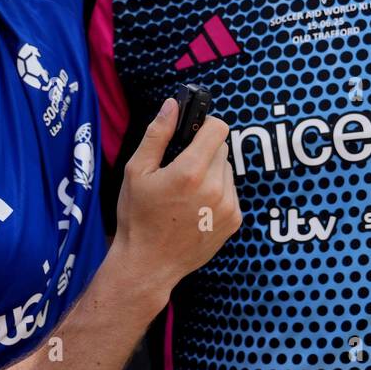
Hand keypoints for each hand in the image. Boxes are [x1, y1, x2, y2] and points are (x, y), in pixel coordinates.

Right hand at [113, 97, 240, 298]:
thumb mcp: (136, 171)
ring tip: (187, 191)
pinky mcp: (234, 221)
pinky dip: (217, 192)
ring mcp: (228, 206)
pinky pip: (231, 191)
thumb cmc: (138, 217)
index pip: (219, 128)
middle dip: (204, 151)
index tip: (192, 134)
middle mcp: (215, 188)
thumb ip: (157, 134)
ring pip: (227, 170)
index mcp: (190, 172)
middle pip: (222, 149)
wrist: (149, 264)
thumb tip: (172, 105)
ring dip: (212, 172)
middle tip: (181, 169)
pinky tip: (196, 207)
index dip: (205, 125)